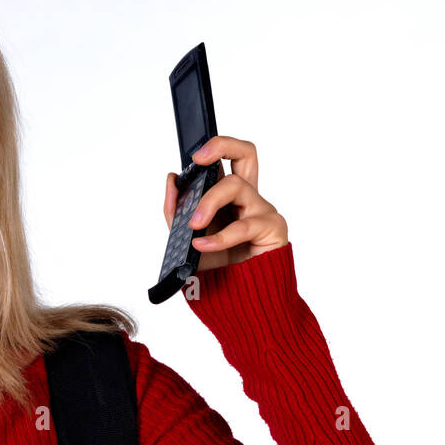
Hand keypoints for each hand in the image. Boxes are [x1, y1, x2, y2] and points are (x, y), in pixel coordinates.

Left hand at [163, 135, 288, 271]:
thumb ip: (177, 210)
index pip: (228, 159)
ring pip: (235, 186)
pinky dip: (219, 237)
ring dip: (209, 202)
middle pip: (246, 153)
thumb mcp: (186, 237)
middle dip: (222, 146)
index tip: (193, 156)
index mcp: (228, 196)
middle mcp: (247, 197)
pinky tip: (203, 245)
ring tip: (194, 224)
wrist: (237, 298)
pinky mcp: (272, 228)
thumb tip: (172, 179)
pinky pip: (243, 226)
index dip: (214, 148)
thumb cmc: (217, 266)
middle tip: (198, 160)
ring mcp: (262, 210)